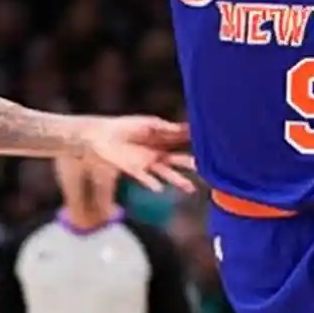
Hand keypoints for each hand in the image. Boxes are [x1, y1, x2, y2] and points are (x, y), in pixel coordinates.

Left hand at [74, 116, 196, 192]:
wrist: (102, 135)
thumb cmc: (126, 126)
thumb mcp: (149, 123)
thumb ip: (166, 127)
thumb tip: (185, 128)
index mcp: (163, 136)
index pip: (183, 140)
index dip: (195, 142)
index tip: (210, 145)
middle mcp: (159, 151)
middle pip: (178, 160)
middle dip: (191, 165)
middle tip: (204, 169)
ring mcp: (148, 162)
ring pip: (167, 173)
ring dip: (178, 180)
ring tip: (190, 188)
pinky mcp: (136, 169)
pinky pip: (147, 178)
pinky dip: (153, 183)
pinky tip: (159, 189)